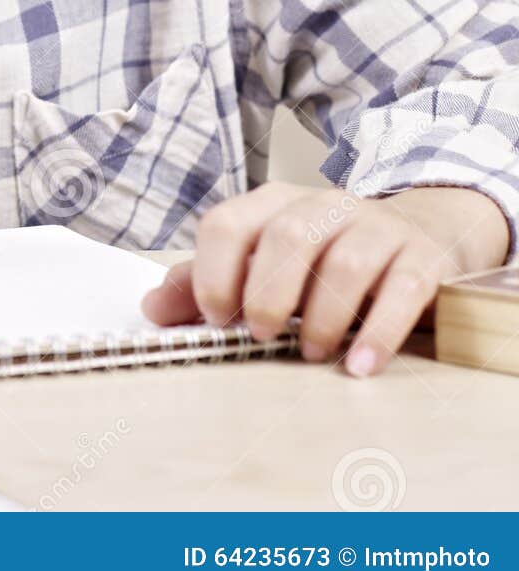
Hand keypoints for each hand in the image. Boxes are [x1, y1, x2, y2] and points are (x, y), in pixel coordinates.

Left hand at [141, 182, 508, 374]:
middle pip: (286, 237)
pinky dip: (379, 332)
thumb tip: (151, 309)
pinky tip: (360, 366)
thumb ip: (205, 284)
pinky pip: (402, 289)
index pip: (227, 223)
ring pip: (345, 262)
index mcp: (273, 205)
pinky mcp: (420, 257)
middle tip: (265, 337)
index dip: (213, 274)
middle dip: (268, 295)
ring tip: (313, 354)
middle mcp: (323, 206)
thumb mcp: (264, 264)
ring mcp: (376, 227)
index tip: (217, 319)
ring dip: (322, 317)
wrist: (419, 235)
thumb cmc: (324, 258)